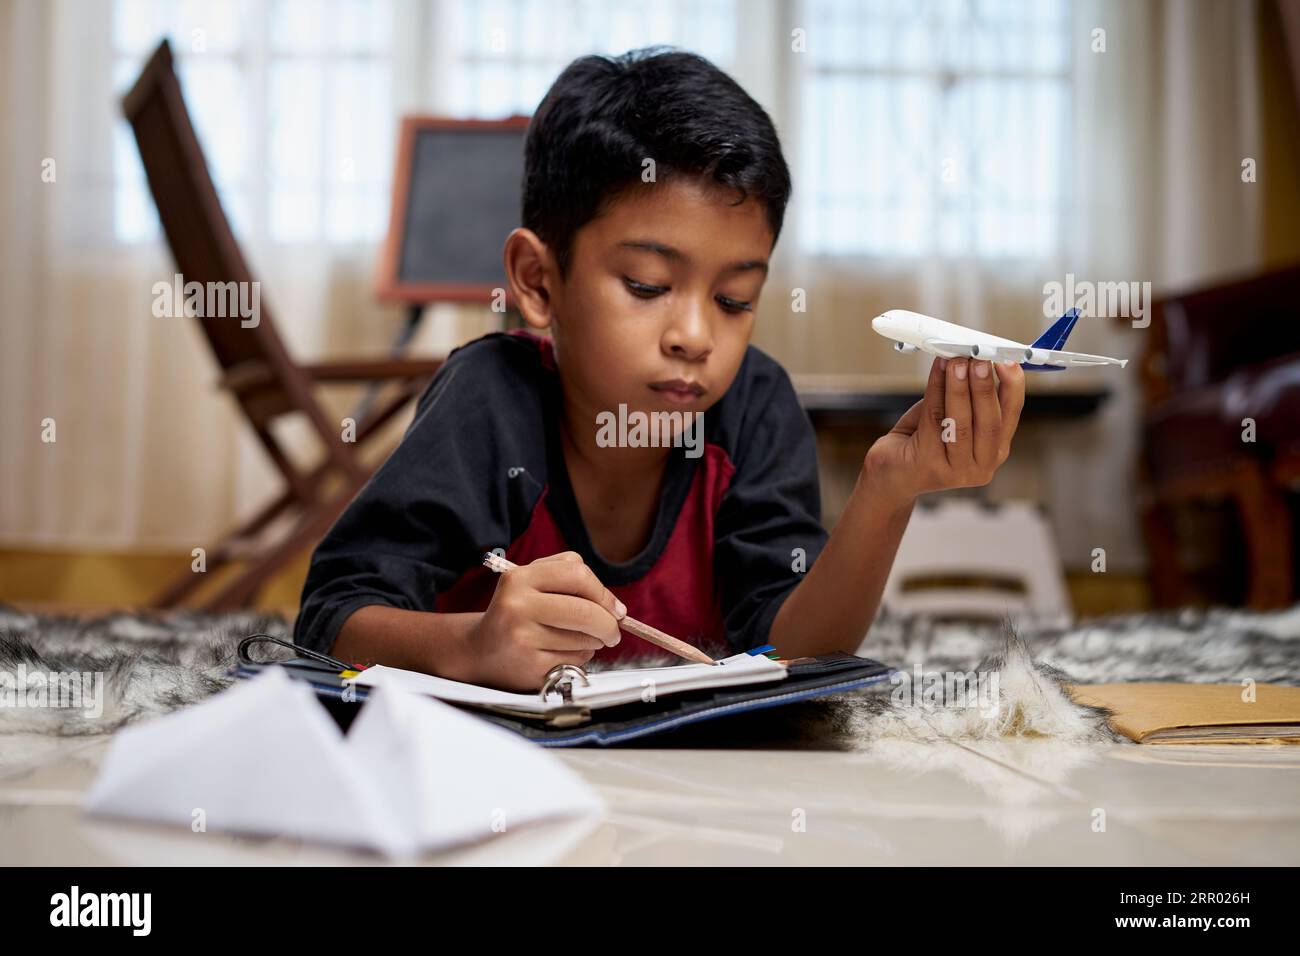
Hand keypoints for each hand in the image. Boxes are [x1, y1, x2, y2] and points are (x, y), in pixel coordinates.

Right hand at [467, 551, 625, 690]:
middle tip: (614, 631)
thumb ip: (570, 576)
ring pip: (584, 639)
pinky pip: (575, 660)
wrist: (479, 650)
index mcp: (519, 578)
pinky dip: (579, 658)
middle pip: (585, 611)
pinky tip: (563, 652)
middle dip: (609, 624)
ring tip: (578, 639)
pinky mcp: (531, 666)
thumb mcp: (532, 580)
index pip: (577, 575)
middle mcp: (518, 606)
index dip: (604, 593)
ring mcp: (523, 638)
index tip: (615, 608)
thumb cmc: (517, 611)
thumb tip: (614, 606)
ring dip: (593, 642)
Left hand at [864, 357, 1024, 507]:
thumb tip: (970, 359)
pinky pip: (934, 421)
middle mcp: (982, 467)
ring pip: (962, 423)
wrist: (890, 473)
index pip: (1010, 416)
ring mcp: (956, 472)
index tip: (1007, 361)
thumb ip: (967, 396)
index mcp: (994, 452)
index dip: (1012, 387)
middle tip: (979, 359)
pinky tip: (937, 372)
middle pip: (989, 423)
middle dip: (985, 387)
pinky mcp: (929, 467)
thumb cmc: (922, 440)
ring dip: (960, 388)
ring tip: (957, 362)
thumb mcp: (952, 416)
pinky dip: (936, 391)